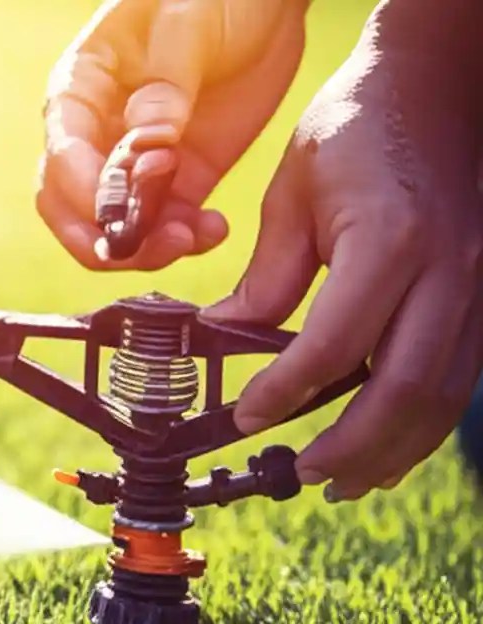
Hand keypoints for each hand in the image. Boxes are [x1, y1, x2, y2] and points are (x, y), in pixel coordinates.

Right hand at [37, 0, 308, 269]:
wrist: (267, 1)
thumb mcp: (188, 27)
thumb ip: (165, 88)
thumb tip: (146, 146)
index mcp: (79, 91)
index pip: (61, 156)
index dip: (84, 193)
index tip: (120, 211)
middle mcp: (97, 134)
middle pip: (68, 207)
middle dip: (100, 239)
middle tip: (149, 246)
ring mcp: (136, 162)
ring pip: (113, 228)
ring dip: (145, 248)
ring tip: (194, 235)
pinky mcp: (178, 179)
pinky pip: (165, 226)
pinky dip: (183, 241)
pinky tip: (215, 229)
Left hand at [203, 46, 482, 501]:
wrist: (439, 86)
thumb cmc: (359, 128)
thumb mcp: (292, 193)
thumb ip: (265, 276)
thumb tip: (222, 339)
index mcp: (392, 240)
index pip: (337, 345)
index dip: (286, 392)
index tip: (246, 416)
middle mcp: (450, 272)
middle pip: (404, 390)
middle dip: (350, 447)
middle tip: (302, 474)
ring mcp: (478, 287)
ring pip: (442, 396)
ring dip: (392, 449)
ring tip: (343, 480)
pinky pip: (459, 377)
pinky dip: (421, 421)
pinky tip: (387, 446)